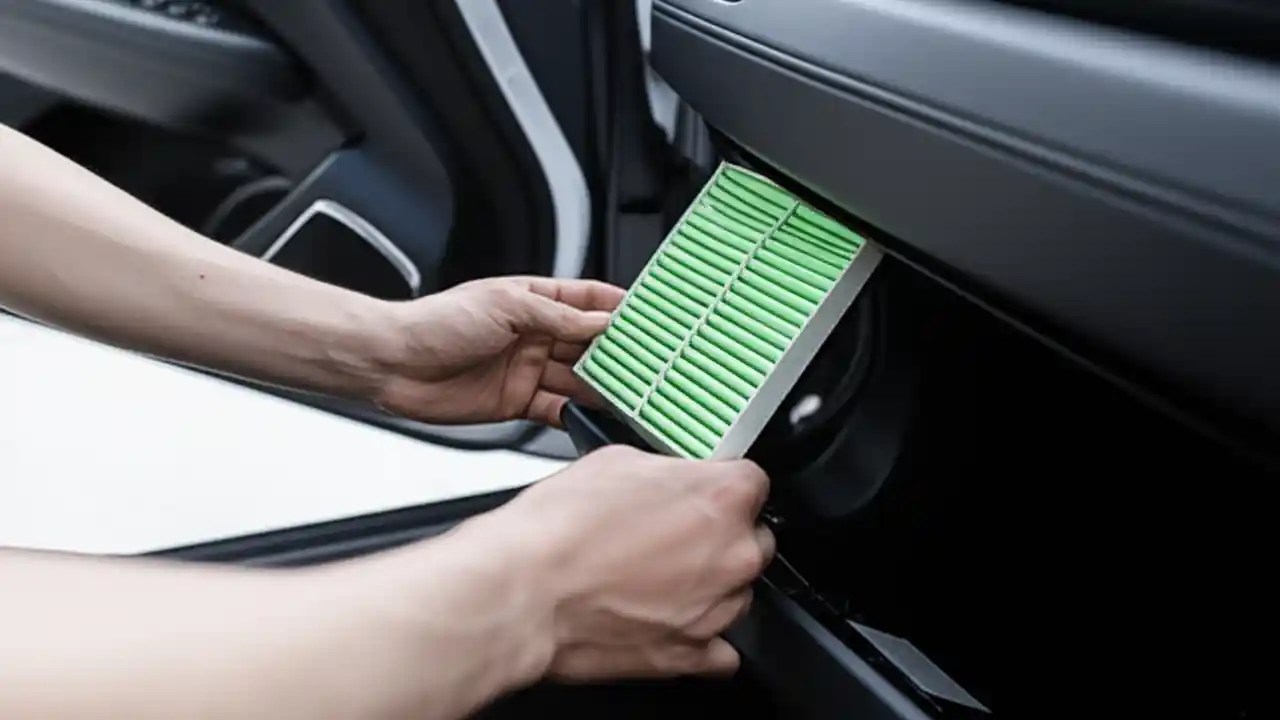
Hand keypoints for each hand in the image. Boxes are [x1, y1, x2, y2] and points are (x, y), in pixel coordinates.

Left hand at [373, 276, 624, 425]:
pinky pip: (557, 409)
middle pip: (589, 344)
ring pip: (578, 380)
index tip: (649, 318)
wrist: (393, 362)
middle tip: (648, 363)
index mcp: (534, 300)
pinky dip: (576, 415)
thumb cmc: (437, 322)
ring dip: (601, 387)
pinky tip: (593, 416)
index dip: (618, 308)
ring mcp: (527, 369)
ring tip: (628, 393)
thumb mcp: (505, 306)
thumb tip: (601, 321)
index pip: (588, 300)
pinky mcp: (517, 402)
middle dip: (617, 352)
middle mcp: (535, 334)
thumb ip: (557, 316)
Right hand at [479, 445, 775, 680]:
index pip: (753, 482)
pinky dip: (700, 636)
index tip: (701, 492)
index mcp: (722, 498)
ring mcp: (716, 610)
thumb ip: (666, 472)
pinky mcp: (691, 654)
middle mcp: (732, 555)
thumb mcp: (616, 461)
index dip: (722, 485)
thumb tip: (673, 479)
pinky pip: (720, 649)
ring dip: (709, 583)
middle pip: (751, 538)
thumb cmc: (558, 528)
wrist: (522, 592)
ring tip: (655, 576)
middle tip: (669, 533)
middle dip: (719, 534)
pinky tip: (665, 618)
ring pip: (737, 591)